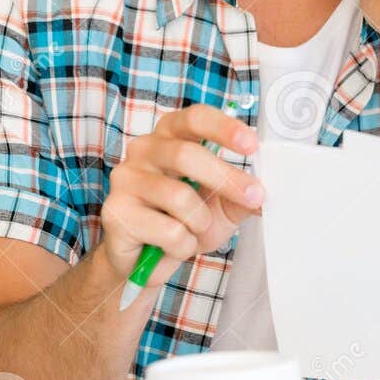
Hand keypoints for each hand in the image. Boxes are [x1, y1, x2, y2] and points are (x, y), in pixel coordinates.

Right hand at [99, 105, 263, 284]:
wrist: (144, 262)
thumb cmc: (183, 223)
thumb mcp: (222, 207)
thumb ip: (242, 195)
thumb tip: (264, 194)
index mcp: (170, 136)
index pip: (194, 118)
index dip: (223, 128)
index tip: (251, 145)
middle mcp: (144, 149)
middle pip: (186, 155)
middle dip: (226, 179)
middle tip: (254, 196)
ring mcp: (125, 179)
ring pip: (179, 197)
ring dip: (199, 222)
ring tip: (193, 231)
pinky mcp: (114, 211)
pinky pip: (166, 229)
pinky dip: (182, 244)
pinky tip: (171, 246)